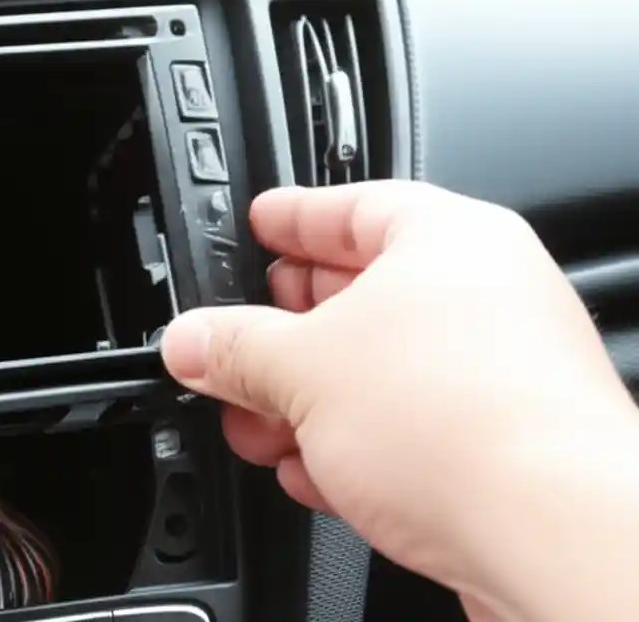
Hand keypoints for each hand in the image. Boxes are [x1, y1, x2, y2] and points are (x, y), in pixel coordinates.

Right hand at [161, 181, 638, 621]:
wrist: (551, 538)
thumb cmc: (465, 427)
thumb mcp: (302, 369)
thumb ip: (232, 347)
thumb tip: (192, 341)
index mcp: (451, 241)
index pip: (357, 205)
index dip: (295, 216)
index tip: (261, 224)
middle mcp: (486, 299)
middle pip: (361, 295)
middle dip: (283, 330)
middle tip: (231, 344)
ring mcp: (498, 375)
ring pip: (378, 372)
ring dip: (305, 401)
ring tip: (256, 423)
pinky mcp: (500, 447)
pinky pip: (408, 430)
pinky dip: (351, 445)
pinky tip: (311, 471)